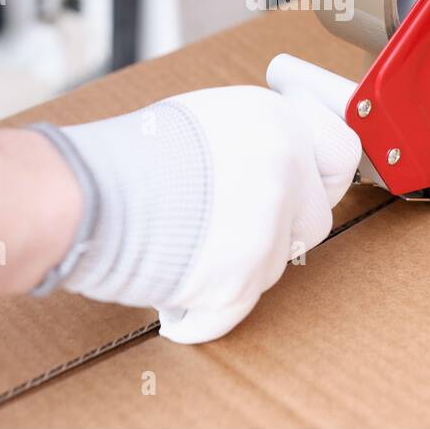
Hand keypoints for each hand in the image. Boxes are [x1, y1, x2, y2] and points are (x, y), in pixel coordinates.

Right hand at [42, 86, 360, 343]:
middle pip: (315, 219)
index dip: (321, 175)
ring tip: (190, 246)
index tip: (307, 187)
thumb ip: (259, 138)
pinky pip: (238, 309)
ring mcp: (266, 228)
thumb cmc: (132, 154)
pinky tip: (180, 295)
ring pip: (276, 265)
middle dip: (280, 228)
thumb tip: (280, 159)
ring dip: (241, 265)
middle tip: (235, 225)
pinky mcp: (239, 279)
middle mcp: (284, 171)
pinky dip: (207, 310)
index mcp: (278, 123)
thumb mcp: (209, 118)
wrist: (88, 191)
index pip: (341, 153)